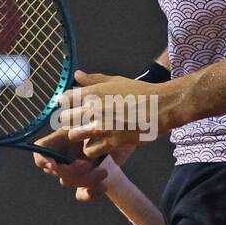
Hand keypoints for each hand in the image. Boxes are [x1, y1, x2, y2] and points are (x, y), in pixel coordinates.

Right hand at [29, 127, 133, 202]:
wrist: (118, 140)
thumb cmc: (101, 126)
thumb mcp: (88, 120)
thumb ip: (77, 117)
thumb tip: (64, 109)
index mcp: (57, 142)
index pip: (39, 153)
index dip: (42, 160)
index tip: (54, 164)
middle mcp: (61, 159)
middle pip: (56, 171)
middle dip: (71, 170)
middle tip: (88, 164)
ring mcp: (72, 173)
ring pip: (69, 182)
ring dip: (86, 179)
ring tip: (104, 171)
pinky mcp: (84, 184)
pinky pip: (82, 195)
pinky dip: (92, 194)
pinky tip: (103, 187)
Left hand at [56, 70, 180, 157]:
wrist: (162, 106)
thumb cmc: (140, 92)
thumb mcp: (115, 81)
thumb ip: (93, 79)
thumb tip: (77, 74)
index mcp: (93, 92)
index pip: (64, 98)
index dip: (66, 103)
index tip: (73, 106)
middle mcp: (94, 108)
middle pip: (64, 118)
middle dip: (70, 120)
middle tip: (80, 121)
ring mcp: (102, 126)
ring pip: (73, 135)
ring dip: (79, 135)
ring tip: (88, 134)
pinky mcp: (112, 142)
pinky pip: (89, 150)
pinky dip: (92, 149)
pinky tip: (98, 144)